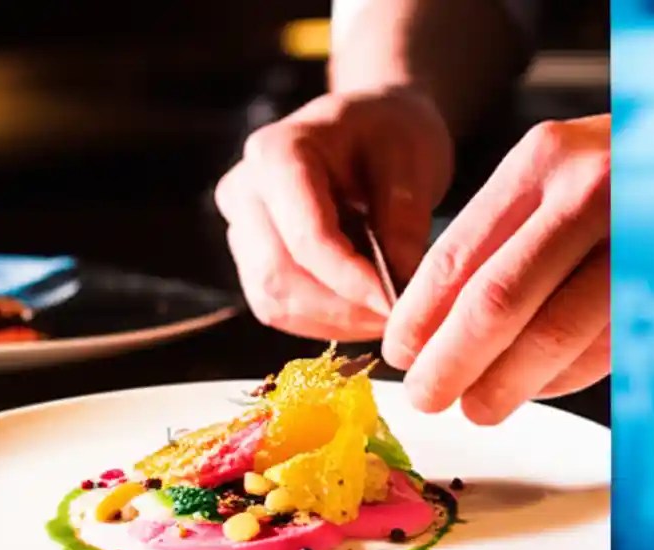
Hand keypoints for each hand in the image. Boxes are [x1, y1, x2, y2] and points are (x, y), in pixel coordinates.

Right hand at [214, 88, 453, 340]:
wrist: (373, 125)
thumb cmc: (392, 132)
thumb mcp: (412, 159)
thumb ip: (405, 218)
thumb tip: (399, 284)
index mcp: (278, 153)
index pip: (307, 238)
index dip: (353, 281)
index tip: (399, 303)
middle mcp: (244, 190)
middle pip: (280, 277)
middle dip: (345, 309)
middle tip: (400, 317)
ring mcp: (241, 227)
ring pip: (275, 302)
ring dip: (336, 322)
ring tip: (387, 312)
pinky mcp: (253, 258)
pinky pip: (280, 308)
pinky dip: (326, 321)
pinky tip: (366, 310)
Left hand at [382, 114, 609, 425]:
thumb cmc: (630, 170)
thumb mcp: (561, 170)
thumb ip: (506, 230)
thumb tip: (436, 320)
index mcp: (546, 160)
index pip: (460, 255)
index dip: (420, 317)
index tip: (402, 351)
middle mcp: (592, 194)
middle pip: (498, 305)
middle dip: (451, 363)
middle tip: (427, 395)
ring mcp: (638, 242)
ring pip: (552, 338)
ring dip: (505, 386)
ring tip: (478, 406)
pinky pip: (602, 349)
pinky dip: (561, 378)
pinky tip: (539, 384)